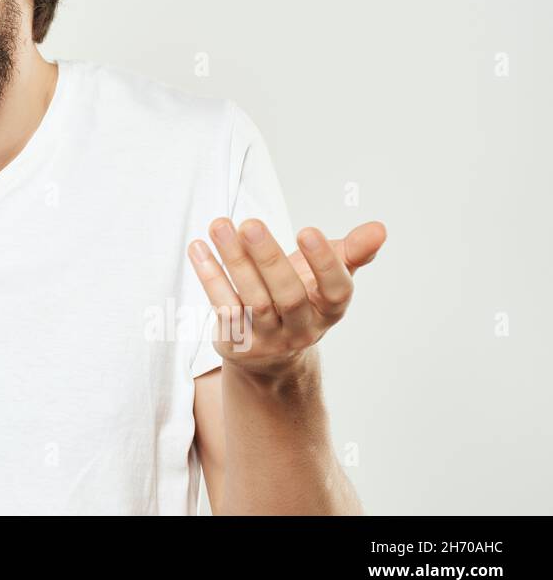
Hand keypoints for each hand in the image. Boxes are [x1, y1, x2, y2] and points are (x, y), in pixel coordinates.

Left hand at [187, 218, 386, 376]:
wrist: (269, 356)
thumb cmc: (301, 298)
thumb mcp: (326, 277)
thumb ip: (352, 252)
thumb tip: (379, 228)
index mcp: (329, 310)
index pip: (336, 291)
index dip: (325, 264)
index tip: (308, 230)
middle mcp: (301, 328)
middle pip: (287, 295)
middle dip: (269, 258)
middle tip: (250, 223)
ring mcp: (267, 337)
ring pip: (252, 300)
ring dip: (234, 261)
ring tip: (219, 225)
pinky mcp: (237, 341)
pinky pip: (223, 307)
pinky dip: (210, 276)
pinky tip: (198, 247)